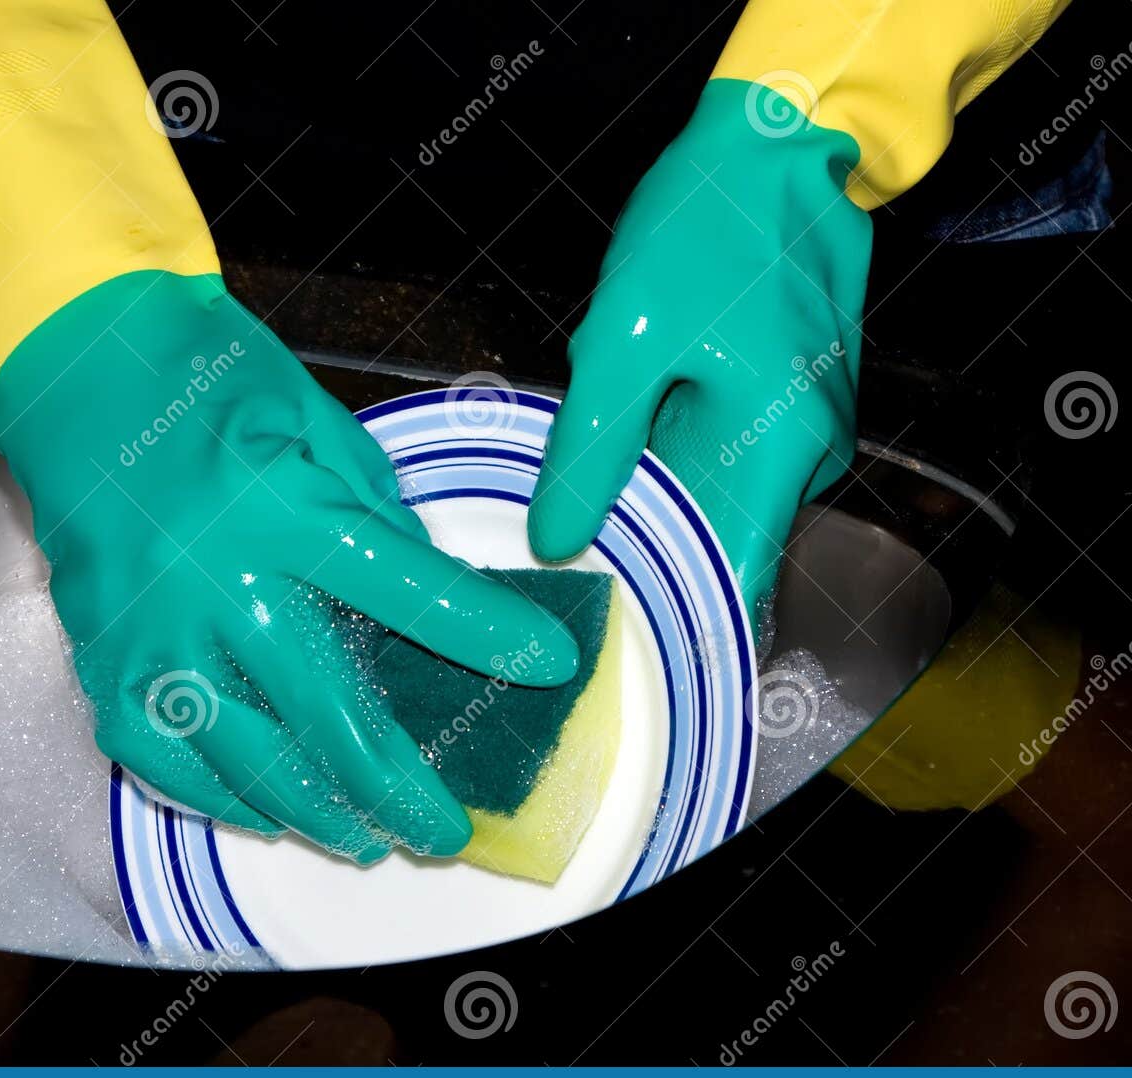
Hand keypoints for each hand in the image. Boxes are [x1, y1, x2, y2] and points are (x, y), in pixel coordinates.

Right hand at [0, 271, 579, 862]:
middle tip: (444, 832)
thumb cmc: (200, 380)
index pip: (408, 590)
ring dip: (320, 815)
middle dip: (399, 789)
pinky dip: (223, 799)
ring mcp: (153, 637)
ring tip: (368, 839)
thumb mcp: (311, 417)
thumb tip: (424, 585)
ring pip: (250, 762)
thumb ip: (372, 509)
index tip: (545, 665)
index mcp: (279, 511)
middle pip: (329, 716)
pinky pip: (169, 763)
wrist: (73, 371)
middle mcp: (216, 585)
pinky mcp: (105, 663)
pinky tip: (266, 813)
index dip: (485, 634)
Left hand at [529, 78, 872, 612]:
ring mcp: (808, 426)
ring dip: (661, 497)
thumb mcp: (625, 342)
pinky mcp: (794, 399)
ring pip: (721, 498)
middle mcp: (809, 456)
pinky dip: (681, 456)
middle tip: (569, 555)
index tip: (611, 639)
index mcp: (778, 455)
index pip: (733, 587)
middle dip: (651, 554)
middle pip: (721, 545)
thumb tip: (559, 542)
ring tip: (595, 474)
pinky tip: (638, 425)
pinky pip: (732, 455)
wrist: (777, 148)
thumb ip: (592, 451)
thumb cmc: (704, 233)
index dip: (675, 622)